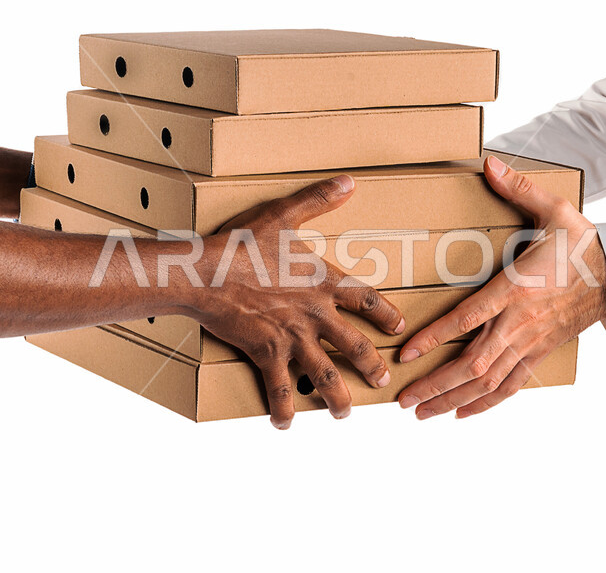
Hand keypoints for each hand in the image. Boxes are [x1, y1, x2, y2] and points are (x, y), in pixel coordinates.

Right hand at [190, 175, 405, 429]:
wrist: (206, 273)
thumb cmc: (242, 244)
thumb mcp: (284, 215)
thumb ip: (318, 199)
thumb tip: (349, 182)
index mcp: (323, 282)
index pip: (367, 301)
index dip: (386, 315)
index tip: (400, 327)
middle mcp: (315, 314)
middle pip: (355, 347)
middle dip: (371, 367)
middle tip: (382, 381)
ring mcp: (293, 338)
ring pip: (326, 376)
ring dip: (338, 398)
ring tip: (344, 414)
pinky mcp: (267, 355)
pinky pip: (281, 389)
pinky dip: (284, 409)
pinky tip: (285, 424)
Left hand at [397, 156, 605, 419]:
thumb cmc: (583, 243)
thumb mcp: (554, 210)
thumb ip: (519, 188)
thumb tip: (489, 162)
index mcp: (515, 289)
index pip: (467, 319)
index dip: (435, 338)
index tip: (406, 352)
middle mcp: (519, 323)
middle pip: (472, 363)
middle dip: (434, 384)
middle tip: (403, 399)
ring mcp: (530, 342)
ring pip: (487, 381)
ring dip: (452, 399)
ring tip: (421, 412)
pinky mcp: (540, 352)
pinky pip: (510, 386)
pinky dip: (485, 403)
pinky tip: (462, 413)